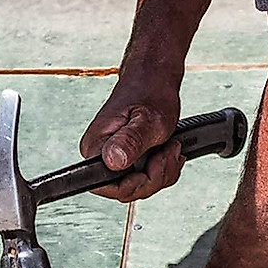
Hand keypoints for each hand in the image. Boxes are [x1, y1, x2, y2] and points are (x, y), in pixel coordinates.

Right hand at [80, 76, 183, 202]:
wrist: (154, 77)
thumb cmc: (150, 91)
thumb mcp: (149, 119)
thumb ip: (132, 141)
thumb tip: (113, 161)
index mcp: (96, 147)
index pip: (108, 188)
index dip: (137, 184)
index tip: (154, 161)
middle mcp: (99, 155)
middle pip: (127, 190)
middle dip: (155, 176)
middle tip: (169, 150)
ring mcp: (113, 157)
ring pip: (139, 186)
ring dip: (162, 171)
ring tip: (171, 145)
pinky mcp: (126, 157)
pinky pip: (145, 177)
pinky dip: (163, 168)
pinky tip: (169, 150)